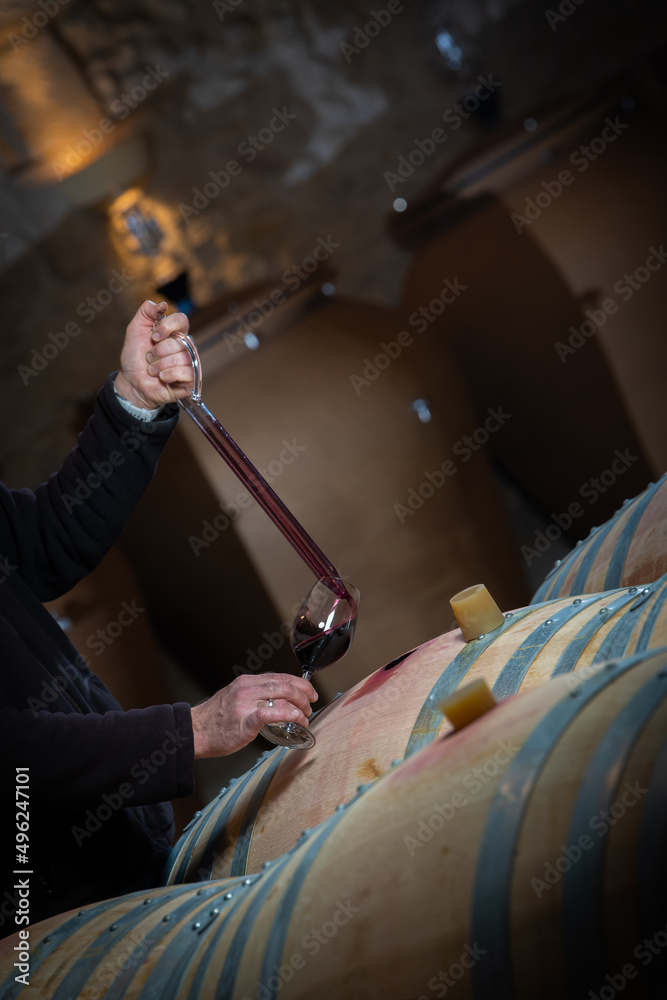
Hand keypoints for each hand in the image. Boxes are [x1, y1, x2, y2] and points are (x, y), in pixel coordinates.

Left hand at [114, 300, 194, 408]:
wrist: (131, 382)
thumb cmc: (134, 358)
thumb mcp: (135, 329)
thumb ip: (146, 312)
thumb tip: (162, 304)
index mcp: (174, 333)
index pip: (181, 320)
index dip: (167, 326)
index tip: (154, 336)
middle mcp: (184, 347)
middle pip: (179, 342)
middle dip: (158, 351)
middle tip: (149, 358)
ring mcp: (188, 363)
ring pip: (182, 358)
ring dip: (160, 365)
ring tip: (153, 370)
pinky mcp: (190, 380)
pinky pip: (186, 372)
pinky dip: (169, 375)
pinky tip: (162, 378)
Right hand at [190, 673, 317, 757]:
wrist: (195, 731)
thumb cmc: (215, 719)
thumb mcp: (235, 697)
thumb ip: (254, 695)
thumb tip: (277, 700)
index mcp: (247, 682)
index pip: (280, 676)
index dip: (299, 683)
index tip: (309, 691)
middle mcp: (247, 688)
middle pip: (284, 684)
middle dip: (303, 694)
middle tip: (310, 705)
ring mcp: (245, 703)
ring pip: (280, 695)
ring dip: (299, 705)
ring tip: (305, 716)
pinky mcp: (244, 721)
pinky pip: (269, 713)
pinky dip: (287, 714)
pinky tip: (296, 718)